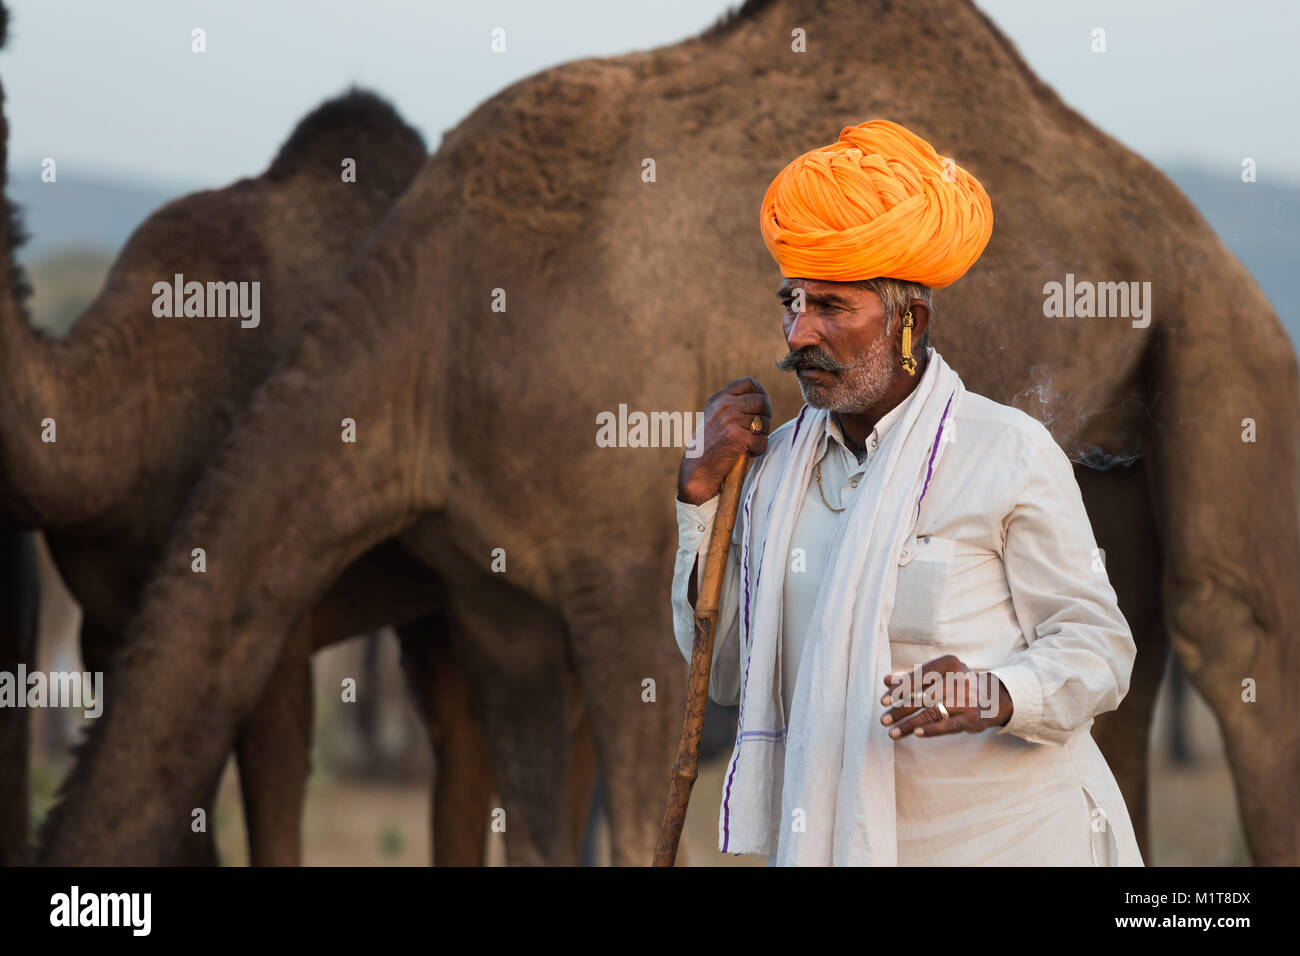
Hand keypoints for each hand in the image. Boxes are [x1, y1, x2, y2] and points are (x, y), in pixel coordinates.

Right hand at [677, 377, 771, 504]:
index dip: (761, 392)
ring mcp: (731, 420)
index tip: (762, 406)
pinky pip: (763, 440)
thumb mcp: (716, 417)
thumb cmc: (708, 446)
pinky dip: (759, 450)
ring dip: (762, 435)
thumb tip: (762, 401)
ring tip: (749, 444)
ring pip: (764, 422)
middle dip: (766, 415)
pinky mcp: (738, 437)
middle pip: (761, 401)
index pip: (748, 383)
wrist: (696, 470)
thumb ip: (734, 406)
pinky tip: (747, 453)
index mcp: (719, 398)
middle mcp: (724, 405)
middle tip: (759, 429)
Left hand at [879, 655, 1012, 738]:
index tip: (883, 701)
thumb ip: (913, 677)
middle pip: (923, 697)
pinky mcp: (972, 718)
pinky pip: (948, 725)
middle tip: (884, 719)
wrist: (992, 697)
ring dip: (910, 724)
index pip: (920, 677)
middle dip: (901, 709)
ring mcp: (967, 699)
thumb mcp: (939, 675)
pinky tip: (916, 734)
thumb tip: (886, 680)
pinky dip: (932, 730)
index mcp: (950, 664)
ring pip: (932, 713)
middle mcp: (960, 679)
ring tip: (892, 732)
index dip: (900, 689)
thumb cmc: (956, 684)